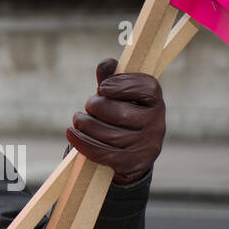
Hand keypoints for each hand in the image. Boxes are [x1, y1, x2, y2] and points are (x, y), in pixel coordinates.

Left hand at [67, 58, 165, 184]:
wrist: (128, 153)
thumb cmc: (120, 115)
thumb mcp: (117, 95)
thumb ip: (111, 78)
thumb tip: (107, 64)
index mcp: (156, 102)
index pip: (148, 88)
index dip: (122, 84)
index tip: (102, 87)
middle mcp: (157, 125)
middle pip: (121, 112)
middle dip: (96, 106)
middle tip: (88, 106)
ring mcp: (146, 146)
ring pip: (108, 134)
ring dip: (85, 124)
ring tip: (78, 120)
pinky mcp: (132, 164)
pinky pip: (102, 152)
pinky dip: (81, 141)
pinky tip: (71, 133)